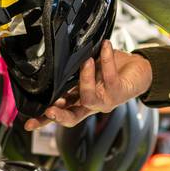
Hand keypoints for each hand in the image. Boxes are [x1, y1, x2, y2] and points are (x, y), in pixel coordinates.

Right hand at [23, 41, 152, 129]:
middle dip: (60, 116)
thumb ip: (73, 71)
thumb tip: (55, 61)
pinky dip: (106, 60)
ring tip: (85, 62)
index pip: (60, 112)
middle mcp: (92, 104)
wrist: (140, 69)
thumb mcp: (88, 70)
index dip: (44, 120)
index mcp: (81, 100)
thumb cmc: (112, 69)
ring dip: (84, 80)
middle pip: (73, 117)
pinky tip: (105, 47)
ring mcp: (106, 100)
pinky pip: (110, 78)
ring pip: (89, 99)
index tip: (29, 123)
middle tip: (50, 110)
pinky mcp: (120, 92)